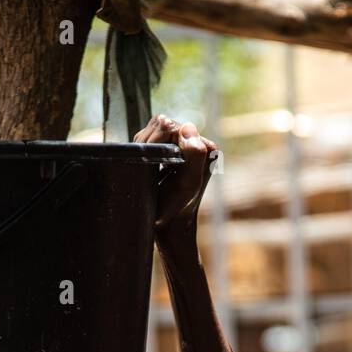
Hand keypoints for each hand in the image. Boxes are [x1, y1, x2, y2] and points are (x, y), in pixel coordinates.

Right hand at [133, 114, 216, 240]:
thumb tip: (187, 126)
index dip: (158, 137)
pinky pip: (154, 139)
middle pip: (165, 125)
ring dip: (146, 144)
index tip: (152, 157)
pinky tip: (148, 163)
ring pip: (156, 130)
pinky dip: (146, 148)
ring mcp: (183, 148)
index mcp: (206, 147)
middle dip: (151, 140)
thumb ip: (194, 154)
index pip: (176, 126)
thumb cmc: (177, 207)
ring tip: (148, 166)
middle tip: (149, 164)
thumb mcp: (188, 182)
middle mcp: (197, 145)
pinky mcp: (171, 153)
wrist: (169, 225)